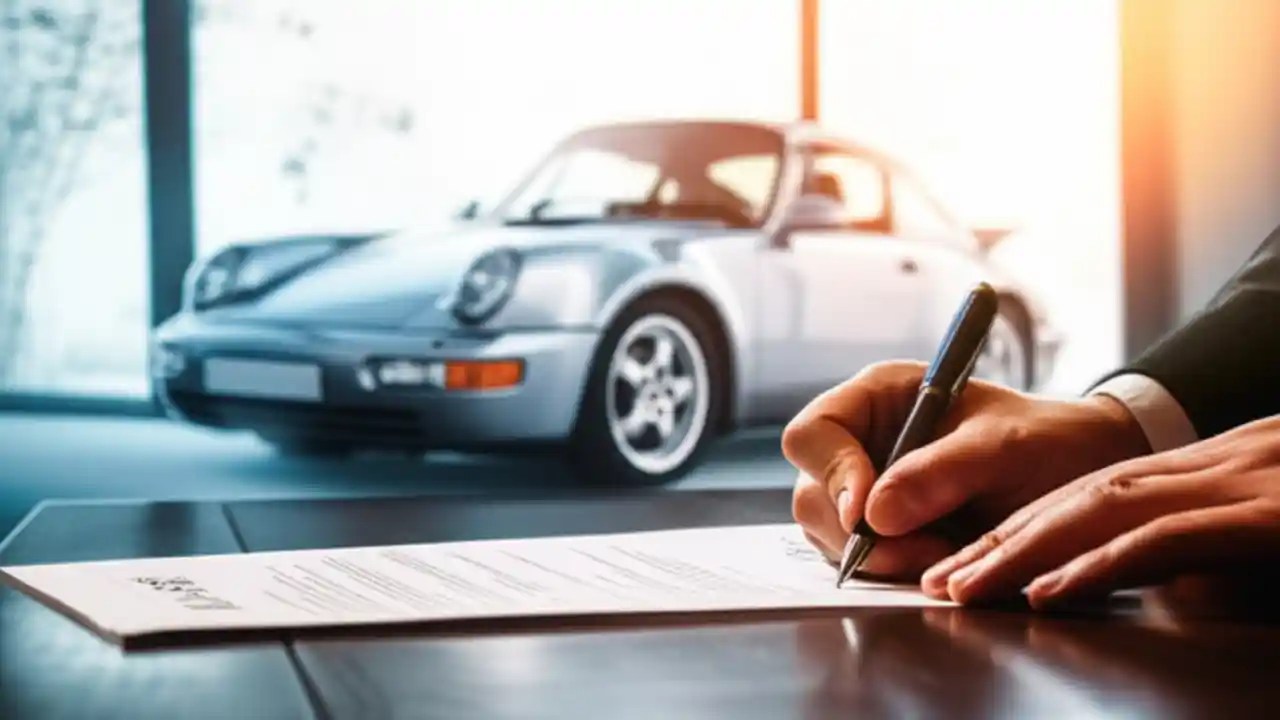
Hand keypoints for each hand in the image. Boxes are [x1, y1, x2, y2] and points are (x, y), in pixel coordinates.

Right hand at [783, 362, 1149, 578]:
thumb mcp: (1002, 447)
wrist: (1082, 471)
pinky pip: (859, 558)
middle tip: (920, 552)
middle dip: (856, 532)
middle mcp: (861, 441)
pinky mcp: (882, 530)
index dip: (830, 473)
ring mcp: (867, 488)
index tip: (866, 514)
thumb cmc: (1045, 439)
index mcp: (878, 397)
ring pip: (830, 532)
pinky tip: (938, 562)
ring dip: (878, 557)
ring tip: (944, 554)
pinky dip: (891, 570)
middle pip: (812, 492)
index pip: (815, 433)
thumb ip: (938, 472)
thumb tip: (873, 515)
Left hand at [926, 415, 1279, 607]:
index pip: (1087, 498)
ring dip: (1024, 551)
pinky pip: (1159, 539)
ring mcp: (1228, 489)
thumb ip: (1193, 537)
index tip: (962, 567)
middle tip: (939, 581)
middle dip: (1001, 543)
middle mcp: (1200, 472)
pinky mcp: (1262, 518)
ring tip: (965, 586)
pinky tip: (1046, 590)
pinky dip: (1097, 563)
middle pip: (1077, 502)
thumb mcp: (1258, 516)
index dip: (1019, 533)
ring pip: (1099, 512)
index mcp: (1195, 471)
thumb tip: (1145, 567)